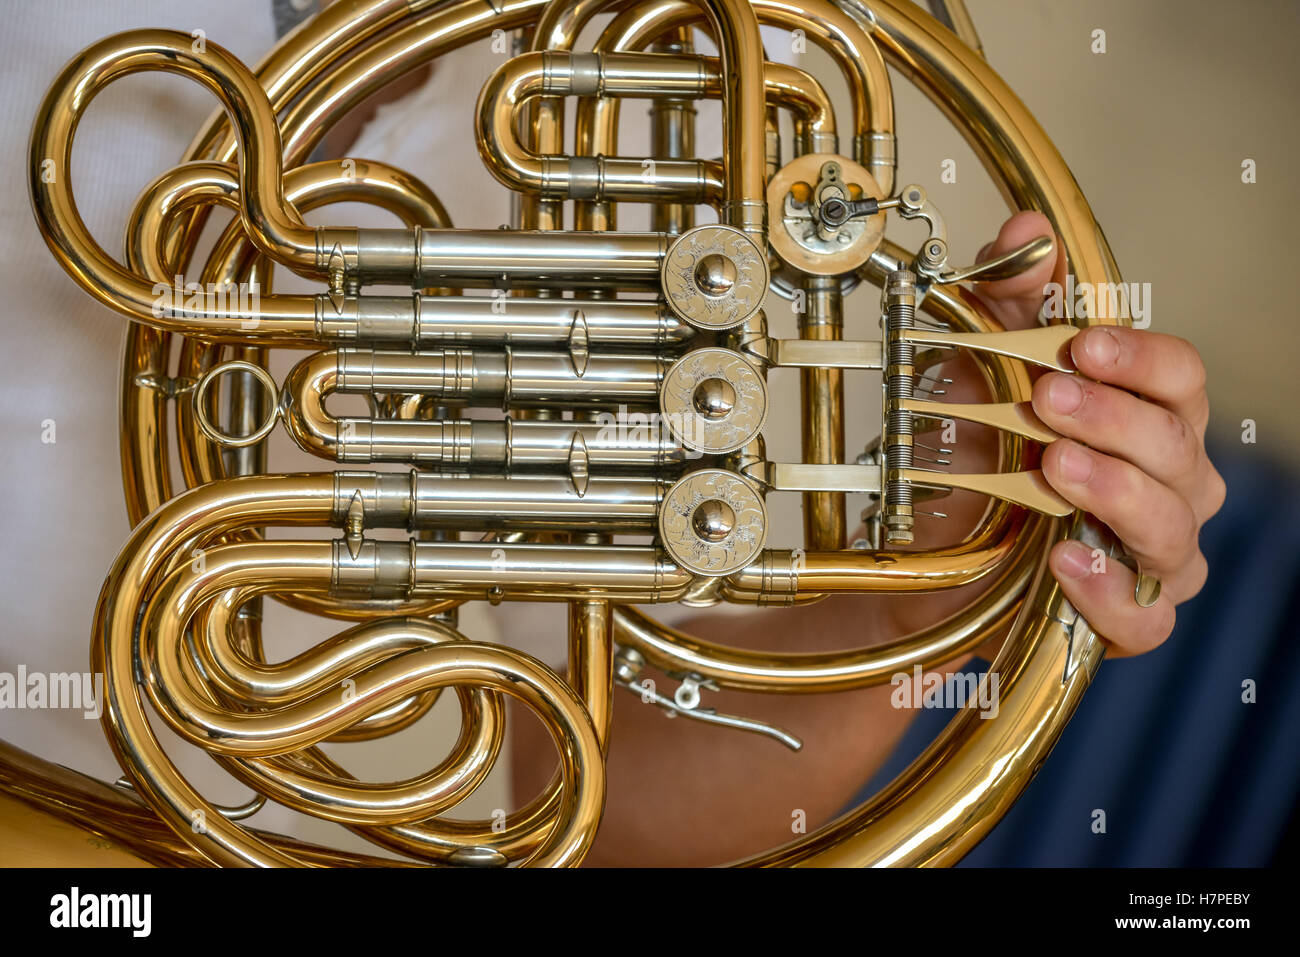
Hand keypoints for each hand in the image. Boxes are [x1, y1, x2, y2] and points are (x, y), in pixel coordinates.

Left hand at [967, 212, 1225, 656]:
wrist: (921, 548)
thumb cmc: (969, 455)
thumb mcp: (972, 368)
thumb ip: (1005, 299)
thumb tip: (1027, 231)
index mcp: (1143, 416)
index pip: (1182, 379)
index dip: (1141, 358)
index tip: (1081, 345)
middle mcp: (1164, 482)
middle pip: (1183, 447)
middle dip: (1116, 419)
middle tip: (1049, 401)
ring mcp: (1147, 553)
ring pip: (1176, 530)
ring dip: (1116, 492)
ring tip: (1054, 468)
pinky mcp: (1117, 617)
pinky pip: (1147, 618)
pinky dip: (1110, 593)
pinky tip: (1066, 560)